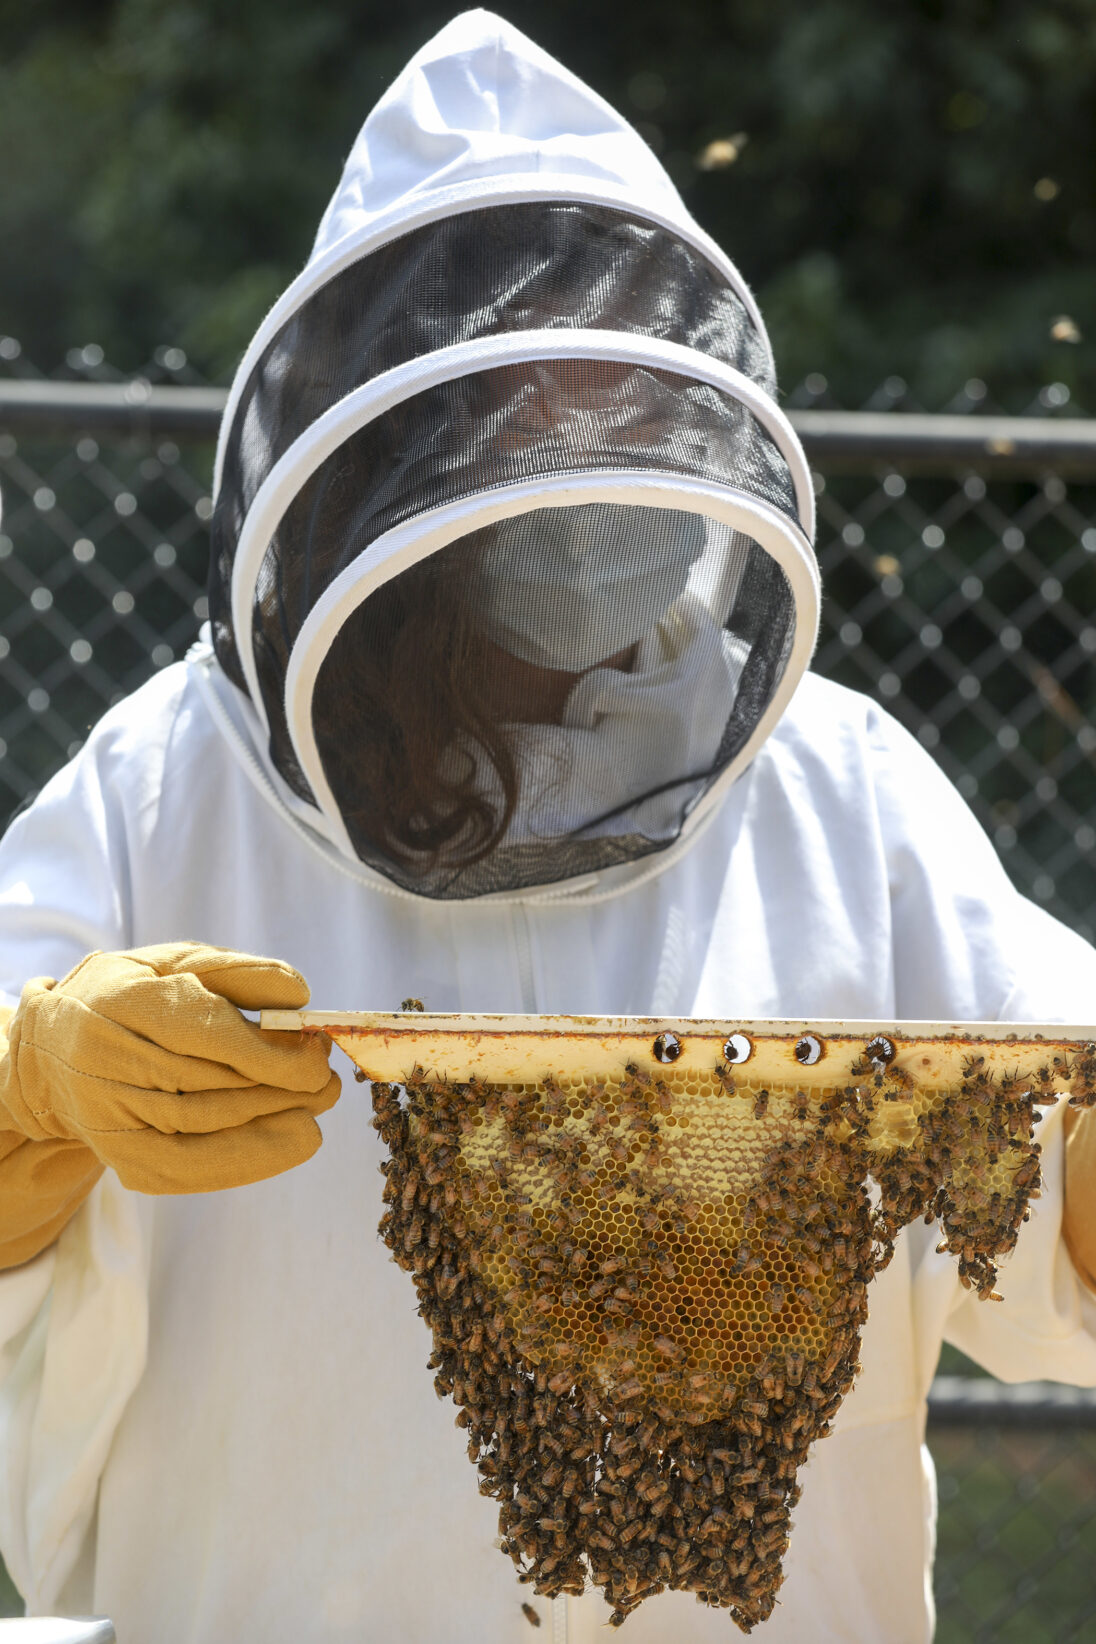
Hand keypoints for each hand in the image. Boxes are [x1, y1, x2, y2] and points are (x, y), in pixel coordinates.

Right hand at [0, 943, 339, 1194]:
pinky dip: (249, 1158)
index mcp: (120, 1002)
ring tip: (320, 1104)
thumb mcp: (175, 964)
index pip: (202, 1034)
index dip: (266, 1050)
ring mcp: (109, 1116)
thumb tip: (299, 995)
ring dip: (275, 1120)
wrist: (55, 1052)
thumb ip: (238, 972)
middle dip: (281, 1086)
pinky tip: (295, 1140)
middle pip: (208, 1084)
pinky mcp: (120, 1157)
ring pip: (205, 1127)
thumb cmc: (132, 996)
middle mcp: (105, 1063)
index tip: (317, 1051)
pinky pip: (190, 1168)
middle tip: (330, 1080)